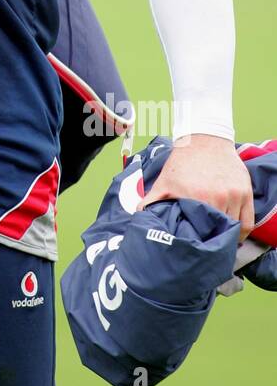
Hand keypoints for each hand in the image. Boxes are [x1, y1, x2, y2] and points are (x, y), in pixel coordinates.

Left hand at [137, 133, 254, 241]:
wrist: (204, 139)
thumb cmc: (182, 162)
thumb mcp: (164, 181)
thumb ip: (151, 200)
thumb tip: (138, 216)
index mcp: (196, 197)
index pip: (199, 232)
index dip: (196, 242)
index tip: (193, 246)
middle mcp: (217, 198)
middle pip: (217, 232)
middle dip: (210, 240)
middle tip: (205, 245)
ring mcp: (233, 195)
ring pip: (233, 229)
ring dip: (225, 236)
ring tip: (217, 239)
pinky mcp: (245, 192)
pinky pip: (248, 222)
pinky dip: (241, 231)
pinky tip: (231, 233)